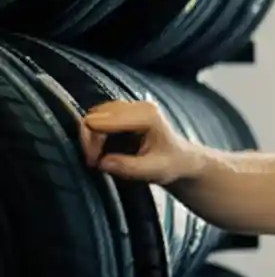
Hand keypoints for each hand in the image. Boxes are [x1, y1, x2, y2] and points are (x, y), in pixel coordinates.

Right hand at [80, 99, 204, 185]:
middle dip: (90, 139)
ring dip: (92, 136)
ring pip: (96, 115)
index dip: (91, 141)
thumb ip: (127, 166)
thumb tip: (101, 162)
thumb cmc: (171, 164)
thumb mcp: (152, 171)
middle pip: (95, 115)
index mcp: (146, 115)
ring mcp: (133, 106)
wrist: (183, 159)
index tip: (94, 162)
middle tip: (95, 162)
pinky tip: (103, 149)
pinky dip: (97, 133)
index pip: (100, 120)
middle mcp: (139, 105)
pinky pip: (102, 118)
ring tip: (98, 157)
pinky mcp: (127, 111)